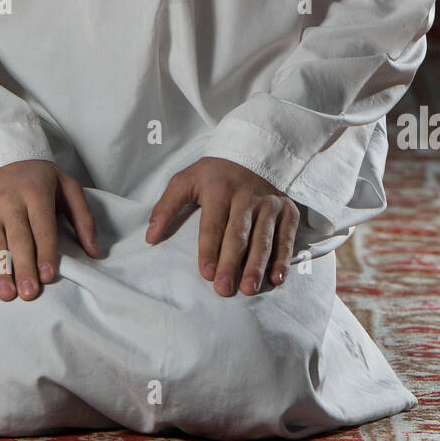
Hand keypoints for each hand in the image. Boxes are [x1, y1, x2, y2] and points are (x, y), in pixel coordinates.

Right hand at [0, 160, 98, 302]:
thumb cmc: (35, 176)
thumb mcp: (65, 186)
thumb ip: (83, 218)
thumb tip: (94, 252)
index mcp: (36, 192)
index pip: (42, 227)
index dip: (45, 252)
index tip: (48, 276)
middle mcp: (9, 199)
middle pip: (18, 238)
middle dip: (23, 267)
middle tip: (28, 293)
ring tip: (7, 294)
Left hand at [145, 157, 299, 295]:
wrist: (257, 151)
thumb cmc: (216, 174)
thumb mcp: (187, 179)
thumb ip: (167, 206)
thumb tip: (151, 237)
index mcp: (220, 188)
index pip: (213, 223)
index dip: (209, 249)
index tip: (206, 273)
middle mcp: (247, 196)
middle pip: (239, 234)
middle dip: (231, 263)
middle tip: (224, 289)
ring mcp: (270, 203)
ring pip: (263, 238)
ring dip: (257, 265)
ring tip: (249, 288)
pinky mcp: (288, 211)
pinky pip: (287, 237)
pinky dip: (283, 259)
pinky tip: (277, 278)